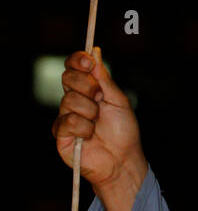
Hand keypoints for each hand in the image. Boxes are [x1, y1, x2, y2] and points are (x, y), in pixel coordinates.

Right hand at [52, 48, 145, 190]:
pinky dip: (83, 128)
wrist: (123, 158)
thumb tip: (95, 51)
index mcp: (87, 89)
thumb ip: (104, 77)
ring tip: (97, 123)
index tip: (88, 61)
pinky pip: (67, 121)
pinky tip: (89, 136)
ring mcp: (66, 117)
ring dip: (90, 111)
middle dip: (88, 86)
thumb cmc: (123, 130)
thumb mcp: (118, 99)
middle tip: (100, 99)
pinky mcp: (61, 135)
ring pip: (69, 100)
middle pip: (68, 78)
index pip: (73, 67)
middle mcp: (74, 100)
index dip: (77, 60)